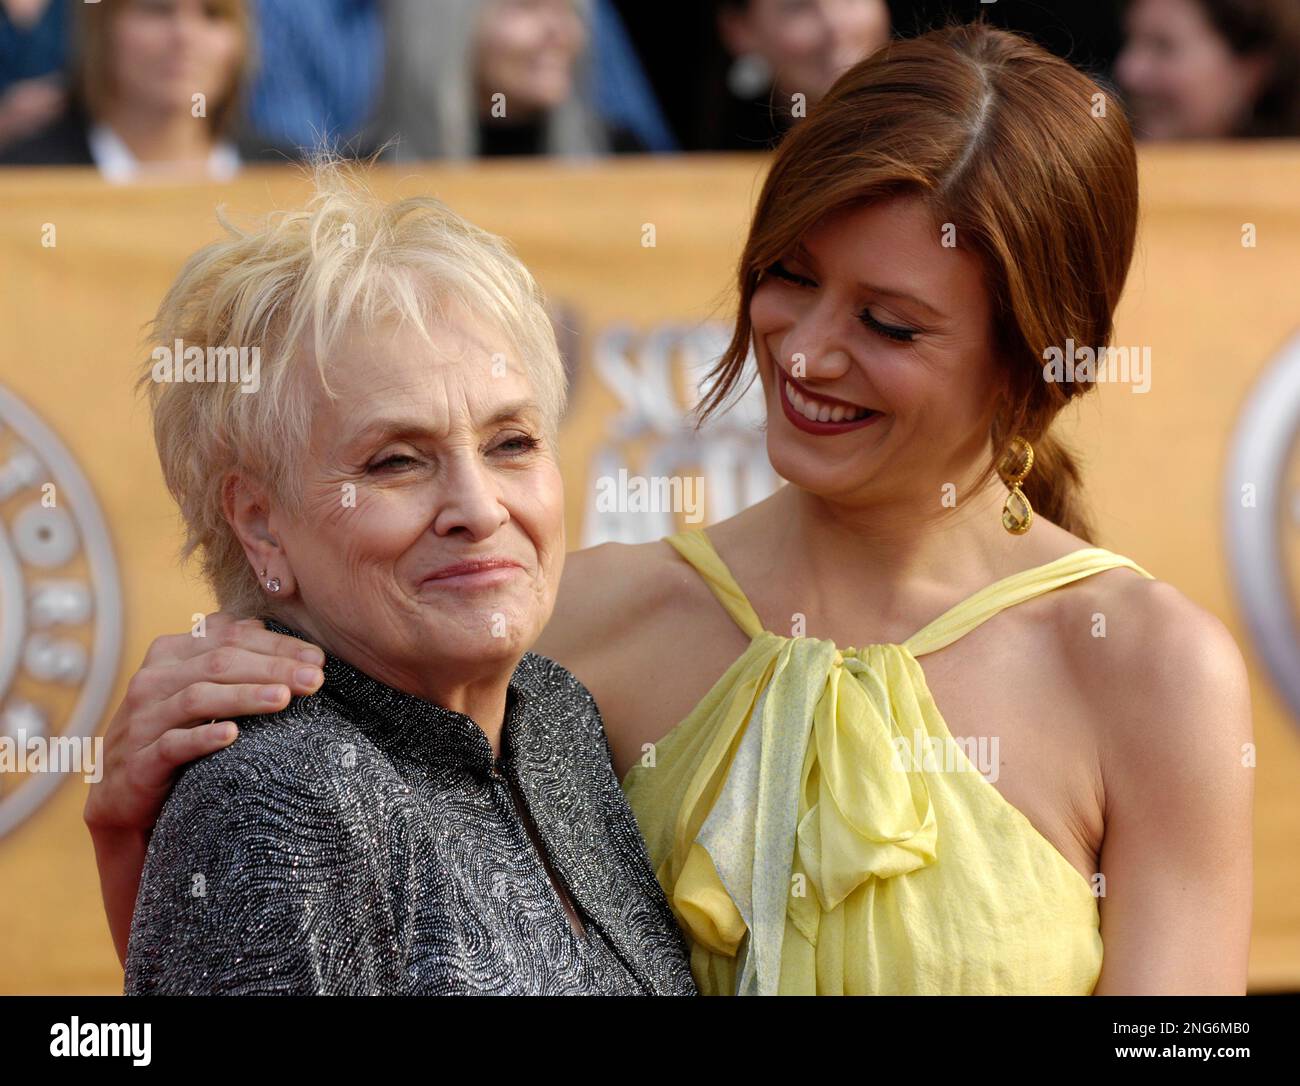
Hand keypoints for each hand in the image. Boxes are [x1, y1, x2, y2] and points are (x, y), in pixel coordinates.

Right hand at [83, 614, 323, 833]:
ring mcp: (143, 720)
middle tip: (314, 678)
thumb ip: (225, 655)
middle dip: (273, 668)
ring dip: (245, 696)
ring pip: (198, 698)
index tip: (318, 658)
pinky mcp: (140, 760)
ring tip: (285, 699)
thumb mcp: (196, 686)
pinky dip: (203, 737)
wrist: (122, 789)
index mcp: (171, 653)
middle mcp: (153, 680)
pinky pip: (173, 744)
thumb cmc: (173, 730)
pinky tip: (233, 735)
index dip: (277, 645)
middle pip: (220, 663)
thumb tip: (270, 631)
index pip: (230, 636)